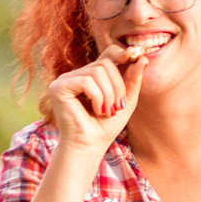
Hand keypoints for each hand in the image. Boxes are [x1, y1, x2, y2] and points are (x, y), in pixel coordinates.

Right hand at [38, 43, 145, 160]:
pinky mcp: (58, 87)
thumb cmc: (106, 127)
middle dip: (118, 86)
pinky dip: (97, 97)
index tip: (134, 56)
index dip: (121, 54)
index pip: (108, 54)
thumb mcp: (126, 101)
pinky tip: (97, 110)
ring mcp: (66, 79)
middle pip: (105, 63)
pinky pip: (86, 80)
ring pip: (97, 71)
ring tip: (107, 111)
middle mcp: (78, 74)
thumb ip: (133, 80)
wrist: (90, 147)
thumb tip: (142, 57)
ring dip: (109, 94)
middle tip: (118, 107)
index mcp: (92, 75)